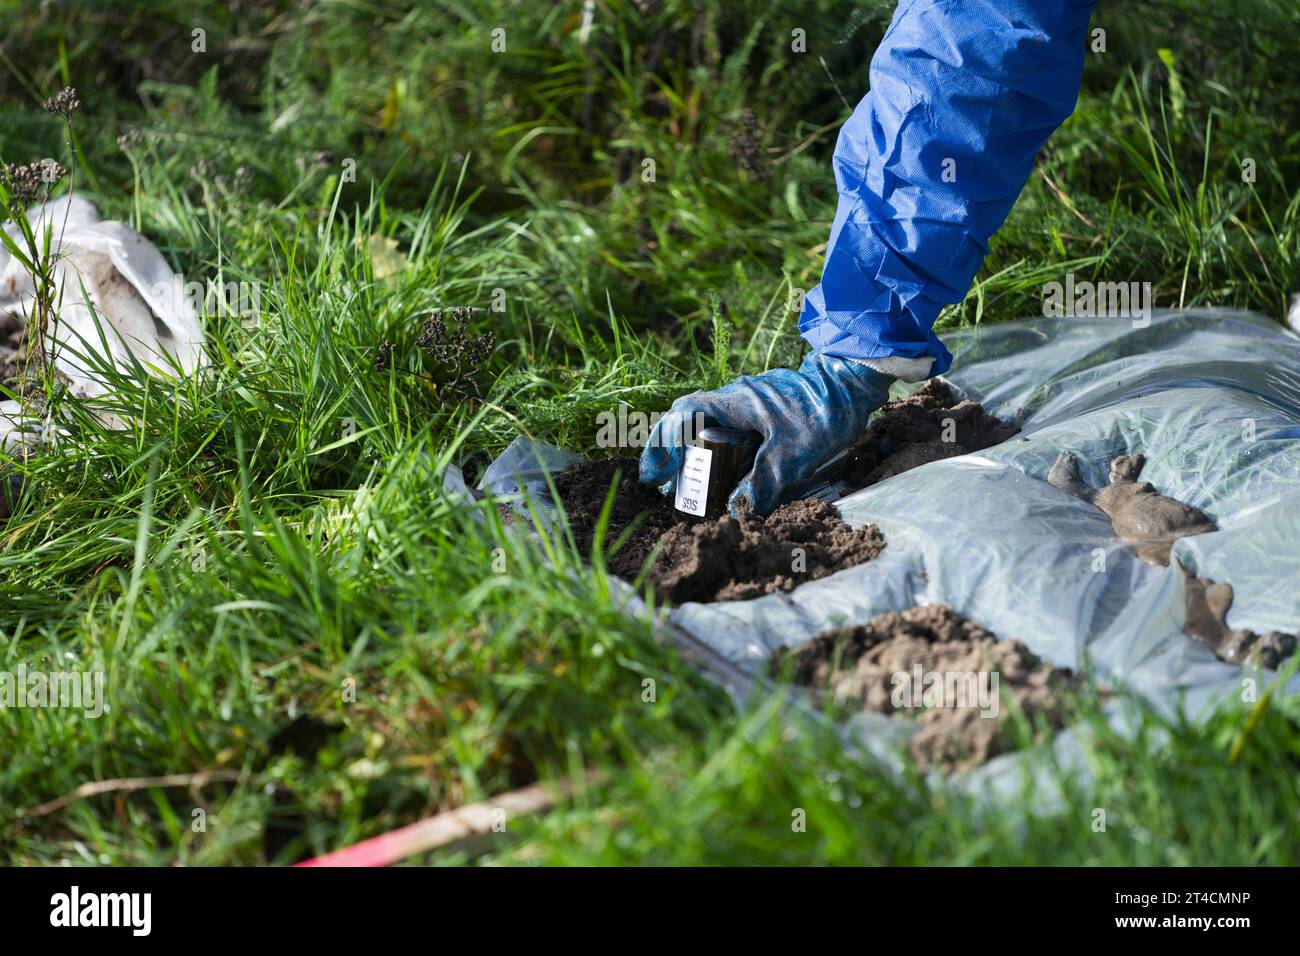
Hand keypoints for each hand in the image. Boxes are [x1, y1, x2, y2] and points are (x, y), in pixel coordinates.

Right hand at [640, 352, 892, 515]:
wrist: (853, 384)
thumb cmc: (822, 414)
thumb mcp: (792, 455)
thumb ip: (761, 483)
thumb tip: (735, 512)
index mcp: (733, 403)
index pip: (683, 417)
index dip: (662, 445)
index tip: (654, 475)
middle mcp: (734, 399)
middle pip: (686, 420)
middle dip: (669, 451)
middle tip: (661, 483)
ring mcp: (748, 403)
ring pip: (706, 425)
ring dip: (690, 453)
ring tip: (683, 484)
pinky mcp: (762, 412)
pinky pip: (727, 429)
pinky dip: (714, 450)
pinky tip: (719, 474)